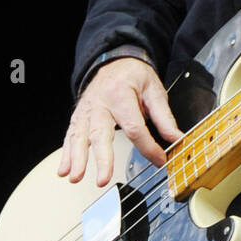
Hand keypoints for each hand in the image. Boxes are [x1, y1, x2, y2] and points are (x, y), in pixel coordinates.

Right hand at [58, 58, 183, 186]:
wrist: (115, 61)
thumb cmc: (134, 76)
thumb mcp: (154, 90)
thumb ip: (164, 117)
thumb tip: (176, 138)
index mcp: (120, 94)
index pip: (134, 126)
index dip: (148, 146)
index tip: (159, 160)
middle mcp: (100, 103)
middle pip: (100, 133)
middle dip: (101, 158)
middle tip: (102, 179)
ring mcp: (86, 110)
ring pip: (79, 136)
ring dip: (76, 159)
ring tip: (75, 177)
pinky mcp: (79, 117)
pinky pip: (71, 136)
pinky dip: (66, 154)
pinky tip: (64, 170)